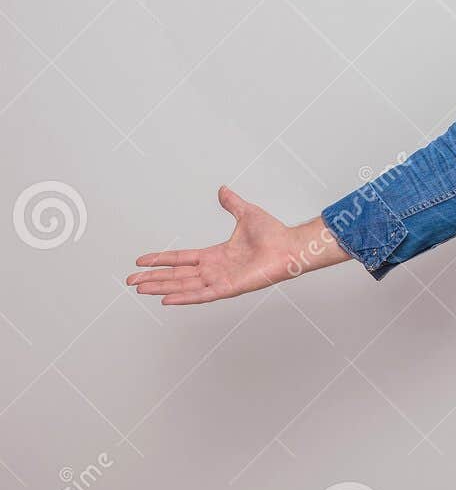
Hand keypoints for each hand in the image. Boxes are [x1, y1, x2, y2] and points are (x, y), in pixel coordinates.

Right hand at [126, 186, 346, 305]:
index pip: (181, 258)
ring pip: (184, 286)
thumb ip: (232, 204)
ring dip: (162, 288)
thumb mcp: (246, 214)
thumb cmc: (274, 234)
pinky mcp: (229, 288)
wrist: (290, 246)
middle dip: (153, 278)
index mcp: (216, 254)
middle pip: (176, 275)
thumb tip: (223, 189)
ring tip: (140, 290)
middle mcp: (215, 269)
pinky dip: (184, 297)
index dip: (160, 259)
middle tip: (130, 282)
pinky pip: (202, 295)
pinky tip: (167, 300)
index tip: (141, 261)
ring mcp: (221, 280)